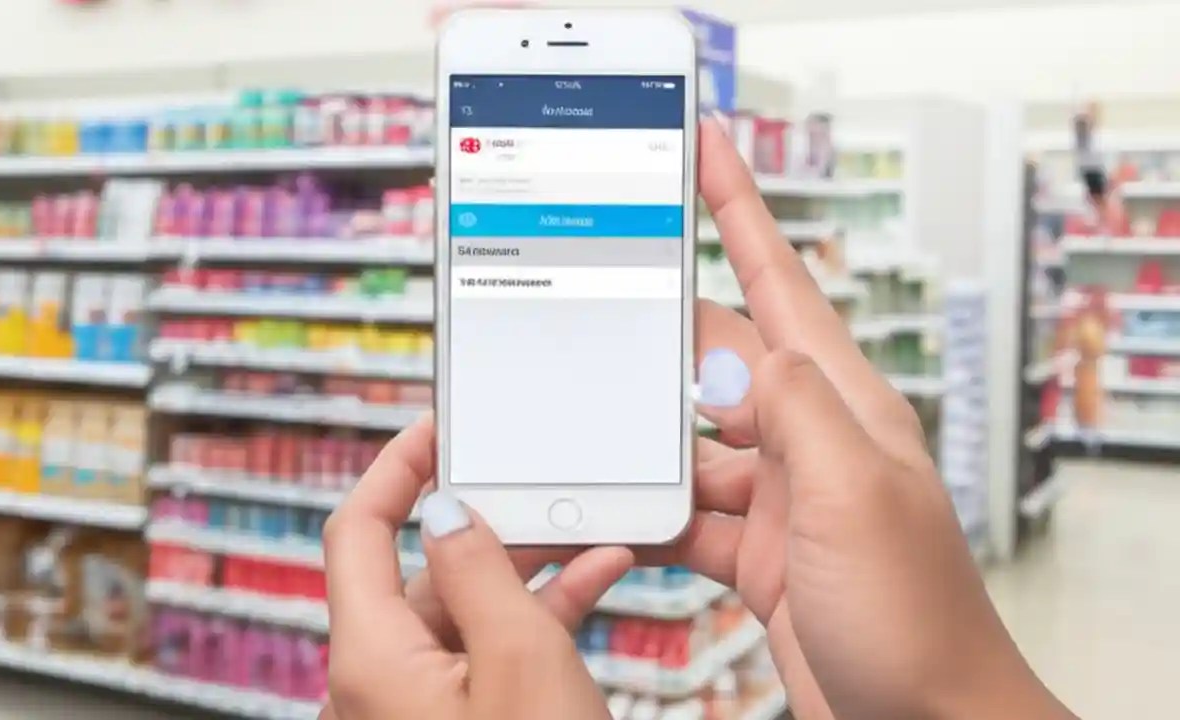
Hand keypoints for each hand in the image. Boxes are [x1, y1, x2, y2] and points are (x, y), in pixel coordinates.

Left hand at [321, 415, 633, 719]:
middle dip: (486, 527)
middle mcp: (376, 684)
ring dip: (524, 574)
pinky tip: (588, 581)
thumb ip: (480, 574)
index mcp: (371, 660)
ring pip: (462, 615)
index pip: (357, 533)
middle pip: (420, 575)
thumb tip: (447, 514)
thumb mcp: (523, 660)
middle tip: (530, 478)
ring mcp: (413, 708)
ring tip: (585, 531)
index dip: (394, 470)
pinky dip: (529, 621)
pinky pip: (482, 655)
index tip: (435, 428)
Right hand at [639, 120, 1076, 718]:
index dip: (740, 209)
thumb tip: (745, 348)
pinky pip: (679, 507)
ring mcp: (777, 496)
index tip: (707, 148)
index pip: (783, 282)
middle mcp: (809, 440)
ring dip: (638, 437)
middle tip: (600, 299)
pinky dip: (640, 507)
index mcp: (843, 406)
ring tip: (583, 422)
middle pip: (717, 357)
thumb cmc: (914, 619)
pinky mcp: (750, 549)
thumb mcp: (854, 495)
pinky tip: (606, 507)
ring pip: (686, 439)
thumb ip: (797, 408)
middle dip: (661, 330)